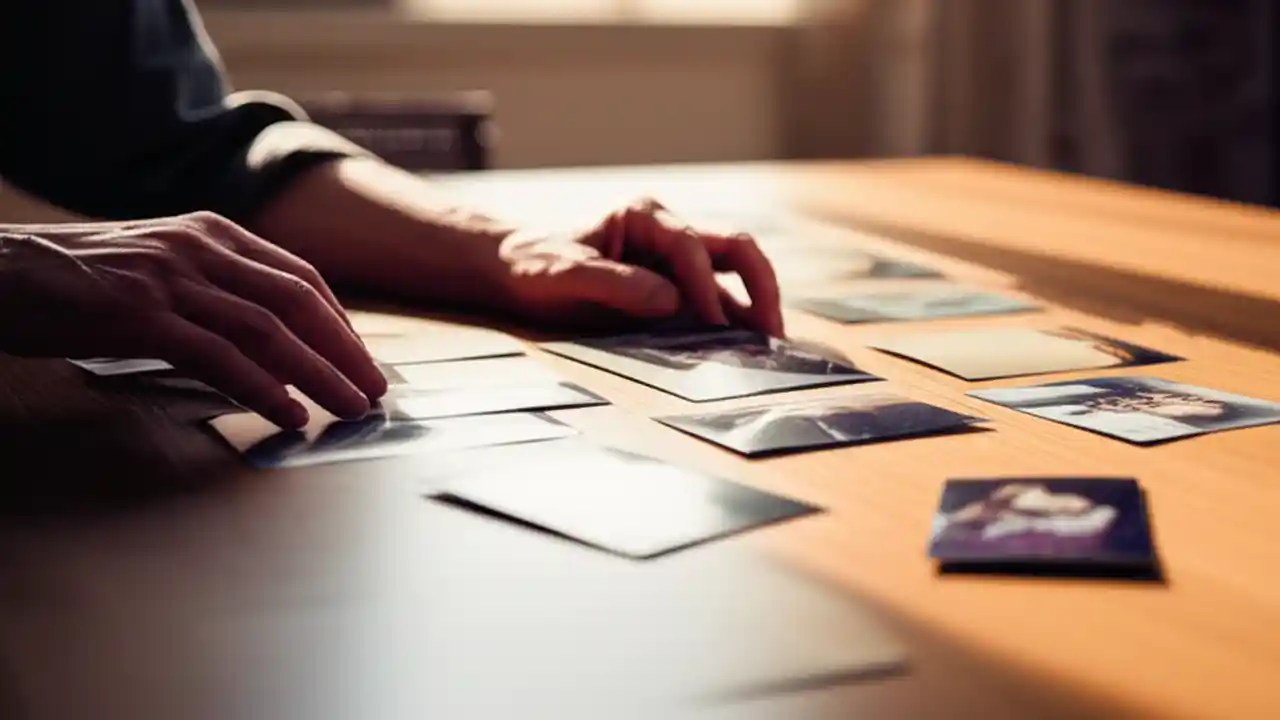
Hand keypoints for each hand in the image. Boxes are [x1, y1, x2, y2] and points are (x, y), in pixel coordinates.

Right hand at [0, 212, 386, 427]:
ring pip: (268, 329)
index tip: (361, 358)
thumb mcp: (158, 269)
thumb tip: (271, 347)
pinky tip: (289, 412)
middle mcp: (200, 248)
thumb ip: (214, 293)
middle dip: (344, 350)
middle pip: (297, 302)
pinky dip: (261, 386)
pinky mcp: (139, 314)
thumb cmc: (77, 279)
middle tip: (374, 390)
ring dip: (319, 373)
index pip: (298, 278)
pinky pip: (218, 355)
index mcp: (211, 233)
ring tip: (349, 408)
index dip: (339, 322)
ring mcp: (170, 278)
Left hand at [496, 198, 783, 335]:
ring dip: (753, 310)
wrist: (514, 271)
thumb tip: (671, 301)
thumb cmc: (534, 265)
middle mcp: (669, 232)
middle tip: (772, 332)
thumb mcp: (563, 273)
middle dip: (760, 286)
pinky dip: (733, 324)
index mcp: (643, 216)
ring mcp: (675, 261)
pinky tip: (743, 353)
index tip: (712, 326)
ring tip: (769, 350)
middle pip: (735, 249)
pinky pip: (714, 302)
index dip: (704, 287)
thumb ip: (614, 283)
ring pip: (733, 278)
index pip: (690, 247)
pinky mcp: (674, 288)